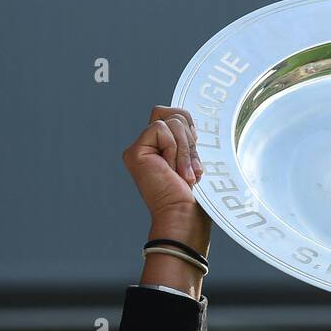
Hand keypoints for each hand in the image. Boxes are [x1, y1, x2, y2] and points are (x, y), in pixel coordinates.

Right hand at [122, 106, 210, 250]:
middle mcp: (148, 147)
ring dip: (185, 150)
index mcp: (162, 149)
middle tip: (190, 171)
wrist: (184, 217)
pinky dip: (175, 150)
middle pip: (174, 114)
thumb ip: (186, 138)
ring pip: (171, 121)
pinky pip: (162, 129)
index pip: (177, 116)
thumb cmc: (193, 199)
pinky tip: (172, 171)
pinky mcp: (135, 152)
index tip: (195, 161)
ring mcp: (139, 149)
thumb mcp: (194, 160)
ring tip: (183, 175)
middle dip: (190, 141)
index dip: (191, 132)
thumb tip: (187, 118)